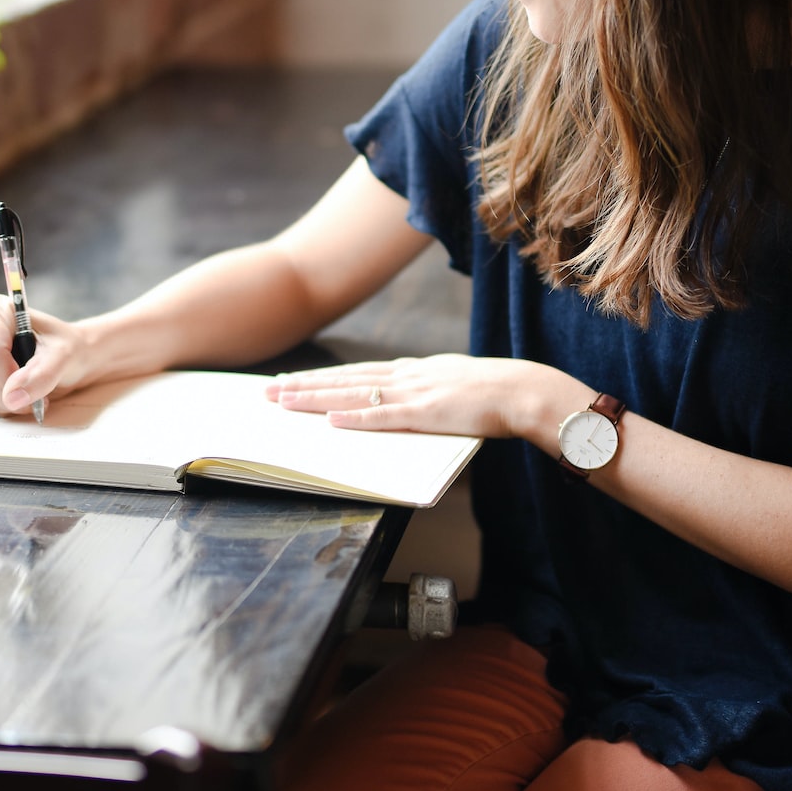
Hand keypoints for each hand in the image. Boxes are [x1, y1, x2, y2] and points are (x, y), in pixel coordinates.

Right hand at [0, 295, 86, 417]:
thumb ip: (41, 374)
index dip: (9, 376)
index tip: (33, 385)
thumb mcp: (64, 355)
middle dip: (11, 392)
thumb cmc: (67, 347)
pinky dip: (3, 404)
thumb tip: (13, 396)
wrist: (72, 357)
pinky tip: (20, 394)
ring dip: (8, 401)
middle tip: (39, 392)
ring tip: (32, 391)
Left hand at [266, 353, 592, 445]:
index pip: (355, 373)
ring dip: (316, 398)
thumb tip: (403, 401)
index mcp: (411, 371)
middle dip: (303, 386)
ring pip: (353, 394)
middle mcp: (405, 376)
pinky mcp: (426, 413)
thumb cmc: (493, 394)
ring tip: (283, 402)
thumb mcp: (450, 385)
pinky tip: (330, 419)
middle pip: (343, 380)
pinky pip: (383, 417)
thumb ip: (424, 391)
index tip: (290, 382)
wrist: (523, 391)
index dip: (320, 378)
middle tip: (268, 391)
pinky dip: (354, 418)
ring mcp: (413, 393)